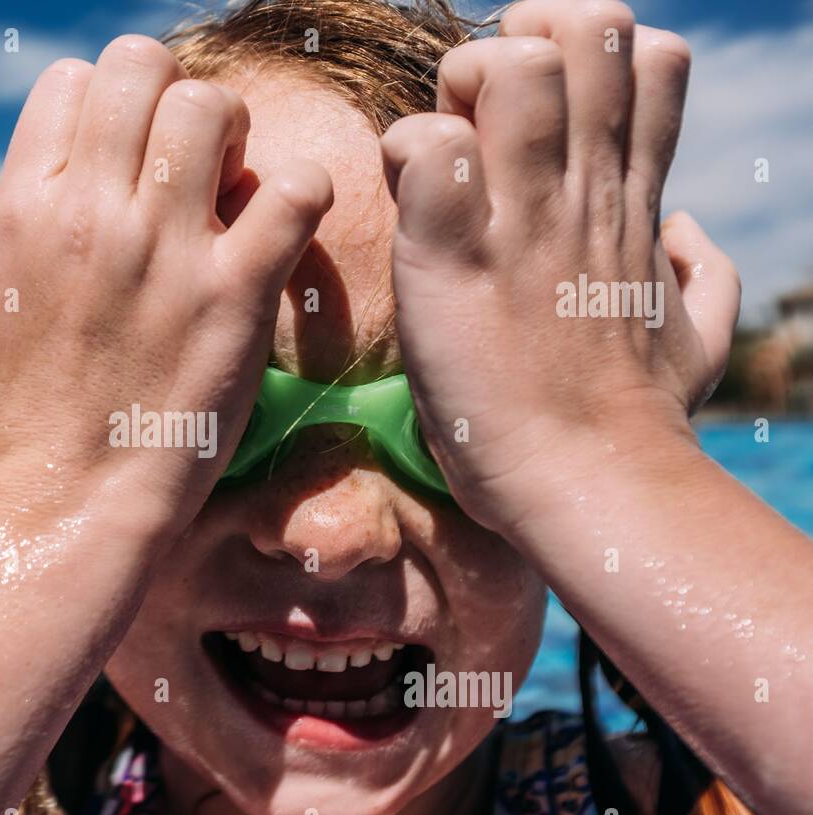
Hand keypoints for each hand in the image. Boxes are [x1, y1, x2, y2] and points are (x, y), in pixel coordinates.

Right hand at [0, 36, 331, 530]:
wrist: (66, 505)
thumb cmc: (1, 428)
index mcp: (21, 208)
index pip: (71, 79)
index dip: (104, 106)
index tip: (122, 163)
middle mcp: (91, 213)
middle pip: (143, 69)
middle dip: (169, 98)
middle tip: (184, 161)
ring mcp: (165, 251)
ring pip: (214, 109)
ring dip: (233, 135)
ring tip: (230, 189)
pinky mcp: (232, 296)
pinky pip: (291, 191)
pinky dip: (296, 194)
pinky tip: (276, 231)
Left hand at [378, 0, 739, 533]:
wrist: (588, 479)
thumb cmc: (635, 418)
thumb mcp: (697, 336)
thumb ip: (702, 274)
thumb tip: (687, 228)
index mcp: (633, 199)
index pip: (646, 56)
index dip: (585, 53)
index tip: (538, 113)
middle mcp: (586, 191)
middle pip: (584, 32)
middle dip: (519, 47)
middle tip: (478, 117)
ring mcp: (524, 218)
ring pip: (510, 68)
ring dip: (459, 89)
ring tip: (439, 152)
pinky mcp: (454, 255)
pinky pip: (428, 149)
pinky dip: (404, 155)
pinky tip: (404, 198)